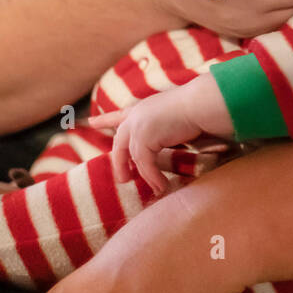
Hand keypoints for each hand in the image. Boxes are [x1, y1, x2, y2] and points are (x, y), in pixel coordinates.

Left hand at [87, 89, 203, 195]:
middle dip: (120, 164)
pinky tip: (162, 187)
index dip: (105, 119)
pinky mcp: (143, 138)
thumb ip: (165, 130)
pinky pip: (145, 164)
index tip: (91, 122)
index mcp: (143, 108)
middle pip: (120, 144)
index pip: (119, 115)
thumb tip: (170, 140)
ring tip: (157, 189)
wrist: (202, 103)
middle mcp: (136, 115)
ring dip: (146, 176)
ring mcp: (137, 126)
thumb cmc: (198, 109)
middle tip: (123, 180)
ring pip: (135, 158)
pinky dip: (154, 177)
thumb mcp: (176, 118)